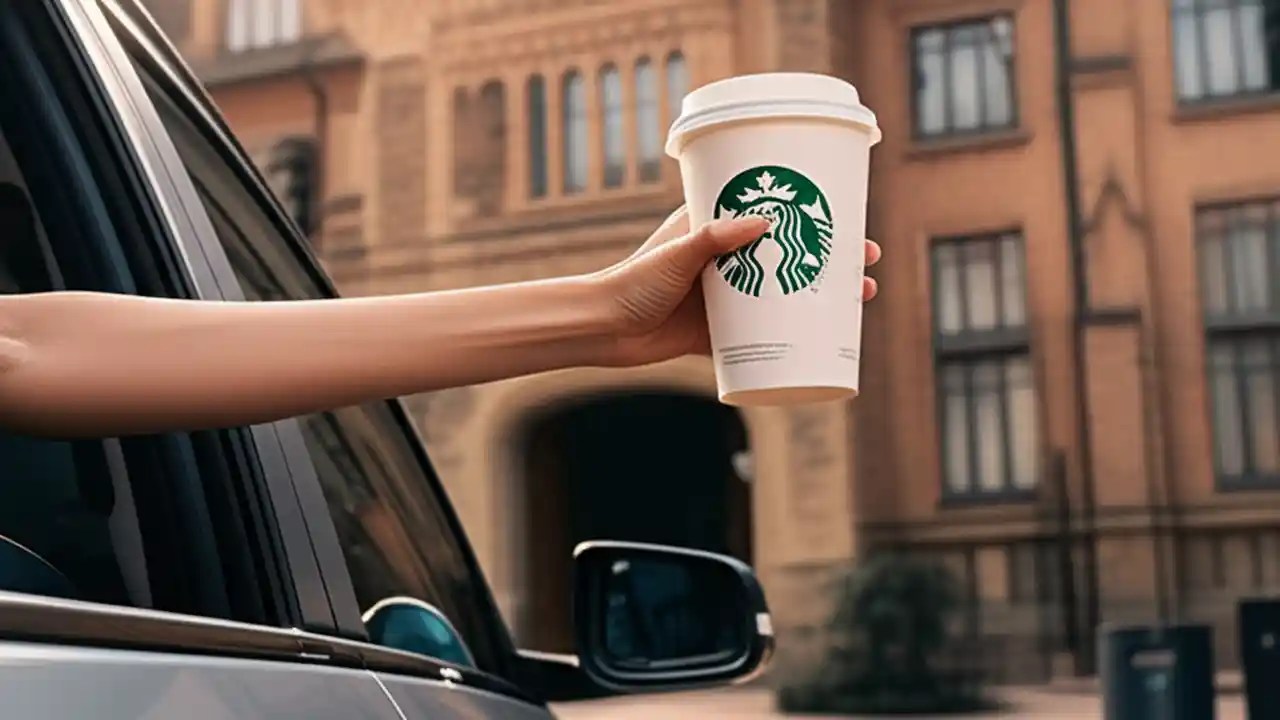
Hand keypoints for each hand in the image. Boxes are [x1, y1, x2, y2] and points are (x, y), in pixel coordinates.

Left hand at [594, 206, 881, 366]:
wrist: (603, 329)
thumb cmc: (633, 282)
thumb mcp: (678, 253)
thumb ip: (716, 237)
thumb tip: (766, 219)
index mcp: (716, 231)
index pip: (772, 214)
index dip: (810, 214)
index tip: (846, 216)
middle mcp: (727, 262)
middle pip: (791, 255)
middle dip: (832, 257)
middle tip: (867, 261)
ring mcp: (727, 299)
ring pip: (786, 295)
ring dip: (823, 296)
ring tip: (860, 298)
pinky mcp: (720, 335)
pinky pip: (765, 335)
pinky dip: (795, 336)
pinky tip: (826, 340)